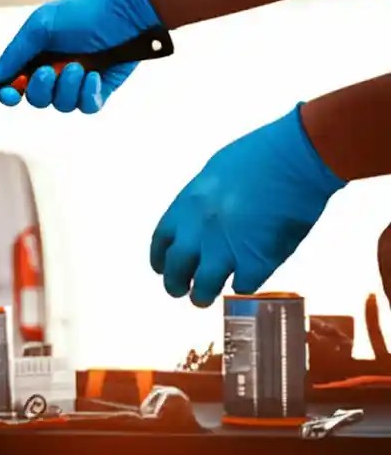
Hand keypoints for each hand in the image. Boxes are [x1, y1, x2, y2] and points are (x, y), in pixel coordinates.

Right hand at [0, 0, 162, 112]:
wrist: (130, 9)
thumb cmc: (86, 10)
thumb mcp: (41, 27)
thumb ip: (14, 55)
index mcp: (36, 53)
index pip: (12, 84)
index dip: (8, 93)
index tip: (11, 92)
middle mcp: (54, 69)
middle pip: (35, 100)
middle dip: (41, 89)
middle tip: (50, 70)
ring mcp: (77, 80)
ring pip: (61, 105)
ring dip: (68, 88)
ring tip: (80, 66)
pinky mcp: (99, 88)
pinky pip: (86, 106)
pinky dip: (88, 95)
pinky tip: (95, 76)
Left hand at [149, 104, 345, 306]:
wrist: (294, 159)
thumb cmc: (258, 156)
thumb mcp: (213, 176)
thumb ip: (201, 204)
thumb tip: (201, 221)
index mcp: (185, 208)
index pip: (160, 243)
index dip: (161, 260)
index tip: (163, 269)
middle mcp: (197, 233)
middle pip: (176, 271)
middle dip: (176, 285)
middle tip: (182, 291)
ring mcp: (225, 250)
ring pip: (203, 287)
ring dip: (203, 295)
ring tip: (205, 298)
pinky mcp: (256, 262)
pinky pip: (243, 286)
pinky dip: (243, 286)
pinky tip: (246, 280)